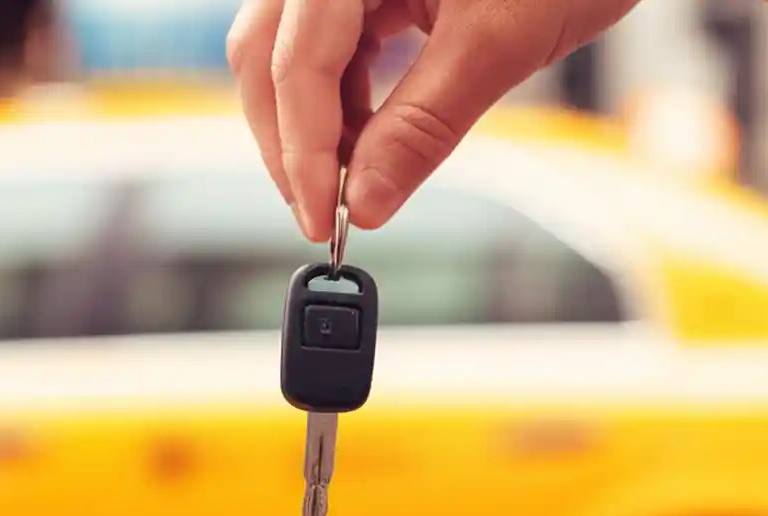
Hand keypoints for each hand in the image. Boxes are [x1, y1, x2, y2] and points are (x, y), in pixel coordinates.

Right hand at [226, 0, 640, 241]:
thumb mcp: (500, 43)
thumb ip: (423, 125)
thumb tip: (366, 201)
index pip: (296, 64)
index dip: (303, 153)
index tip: (322, 220)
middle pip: (268, 56)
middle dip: (291, 143)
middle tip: (322, 213)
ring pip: (288, 53)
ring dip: (313, 124)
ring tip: (354, 179)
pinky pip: (326, 43)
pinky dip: (340, 98)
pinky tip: (367, 137)